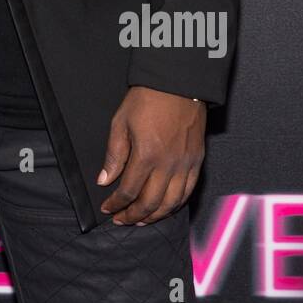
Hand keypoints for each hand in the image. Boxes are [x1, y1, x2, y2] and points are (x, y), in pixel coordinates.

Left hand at [97, 86, 206, 224]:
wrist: (177, 83)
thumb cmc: (147, 99)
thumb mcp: (120, 122)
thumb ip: (114, 155)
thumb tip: (104, 180)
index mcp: (146, 155)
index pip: (129, 191)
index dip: (116, 204)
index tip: (108, 208)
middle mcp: (168, 164)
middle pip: (151, 202)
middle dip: (133, 216)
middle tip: (122, 219)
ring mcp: (185, 164)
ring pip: (172, 202)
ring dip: (155, 215)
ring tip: (141, 219)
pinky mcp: (197, 160)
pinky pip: (188, 191)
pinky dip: (176, 204)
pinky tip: (166, 207)